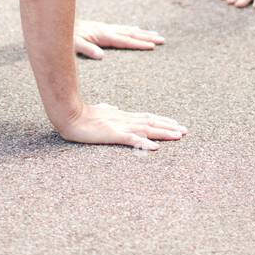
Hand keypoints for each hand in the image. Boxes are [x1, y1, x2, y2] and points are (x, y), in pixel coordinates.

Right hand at [56, 101, 187, 149]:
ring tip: (178, 136)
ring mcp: (120, 126)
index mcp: (122, 115)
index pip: (147, 117)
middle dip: (169, 127)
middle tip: (185, 131)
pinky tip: (155, 148)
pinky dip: (144, 143)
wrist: (69, 114)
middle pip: (152, 122)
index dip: (162, 121)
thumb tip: (112, 106)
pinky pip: (132, 139)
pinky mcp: (112, 134)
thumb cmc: (81, 113)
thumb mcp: (98, 110)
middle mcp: (125, 119)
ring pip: (147, 129)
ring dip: (163, 133)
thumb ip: (107, 109)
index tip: (175, 124)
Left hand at [74, 19, 164, 59]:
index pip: (125, 41)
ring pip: (128, 30)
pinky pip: (121, 28)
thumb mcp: (74, 44)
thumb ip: (87, 49)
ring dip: (142, 33)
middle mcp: (107, 30)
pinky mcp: (102, 28)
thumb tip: (101, 56)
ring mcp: (105, 28)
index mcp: (103, 35)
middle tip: (162, 40)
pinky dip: (131, 29)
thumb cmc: (67, 35)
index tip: (153, 46)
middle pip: (132, 34)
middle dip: (147, 37)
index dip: (139, 44)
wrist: (59, 20)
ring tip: (155, 35)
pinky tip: (136, 29)